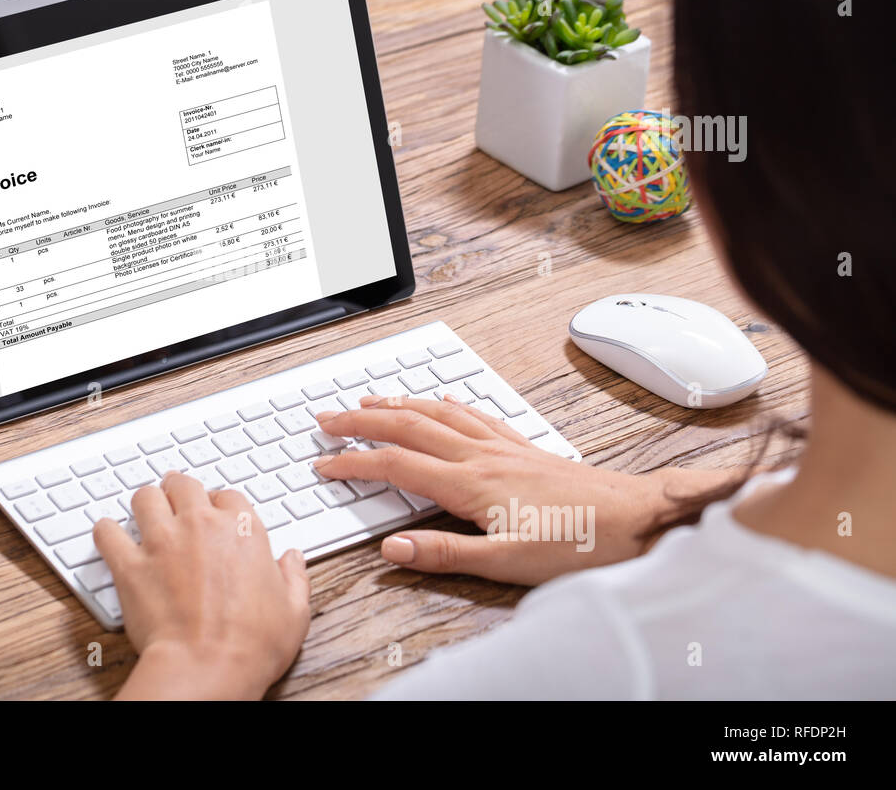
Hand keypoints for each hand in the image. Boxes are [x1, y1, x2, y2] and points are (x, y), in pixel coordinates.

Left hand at [95, 472, 309, 699]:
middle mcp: (201, 526)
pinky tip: (110, 536)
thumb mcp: (295, 612)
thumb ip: (295, 578)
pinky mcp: (131, 565)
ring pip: (145, 497)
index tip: (217, 515)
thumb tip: (293, 560)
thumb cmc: (251, 645)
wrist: (206, 667)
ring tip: (145, 513)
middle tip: (177, 501)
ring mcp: (163, 542)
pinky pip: (107, 532)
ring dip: (145, 503)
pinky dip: (106, 532)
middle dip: (180, 490)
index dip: (221, 503)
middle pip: (184, 484)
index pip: (228, 495)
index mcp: (242, 530)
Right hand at [313, 394, 731, 584]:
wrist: (638, 520)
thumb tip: (390, 549)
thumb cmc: (580, 543)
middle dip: (363, 419)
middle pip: (409, 425)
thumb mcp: (505, 563)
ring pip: (439, 412)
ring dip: (399, 403)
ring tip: (371, 398)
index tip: (324, 462)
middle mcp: (483, 455)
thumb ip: (444, 553)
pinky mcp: (525, 447)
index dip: (353, 462)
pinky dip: (446, 403)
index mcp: (471, 483)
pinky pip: (474, 413)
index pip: (396, 464)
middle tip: (328, 416)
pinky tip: (443, 401)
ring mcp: (505, 446)